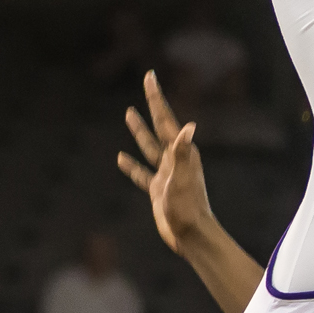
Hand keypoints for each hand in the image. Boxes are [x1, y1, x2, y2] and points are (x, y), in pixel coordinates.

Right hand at [118, 71, 213, 255]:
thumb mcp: (183, 179)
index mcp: (181, 152)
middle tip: (148, 81)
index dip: (156, 97)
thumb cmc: (189, 209)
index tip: (150, 76)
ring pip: (148, 146)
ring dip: (139, 130)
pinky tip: (121, 158)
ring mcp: (166, 174)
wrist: (192, 236)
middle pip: (158, 125)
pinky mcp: (158, 190)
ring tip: (128, 113)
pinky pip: (141, 173)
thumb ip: (183, 153)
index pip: (165, 118)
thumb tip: (189, 126)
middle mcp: (174, 159)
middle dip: (151, 103)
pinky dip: (131, 166)